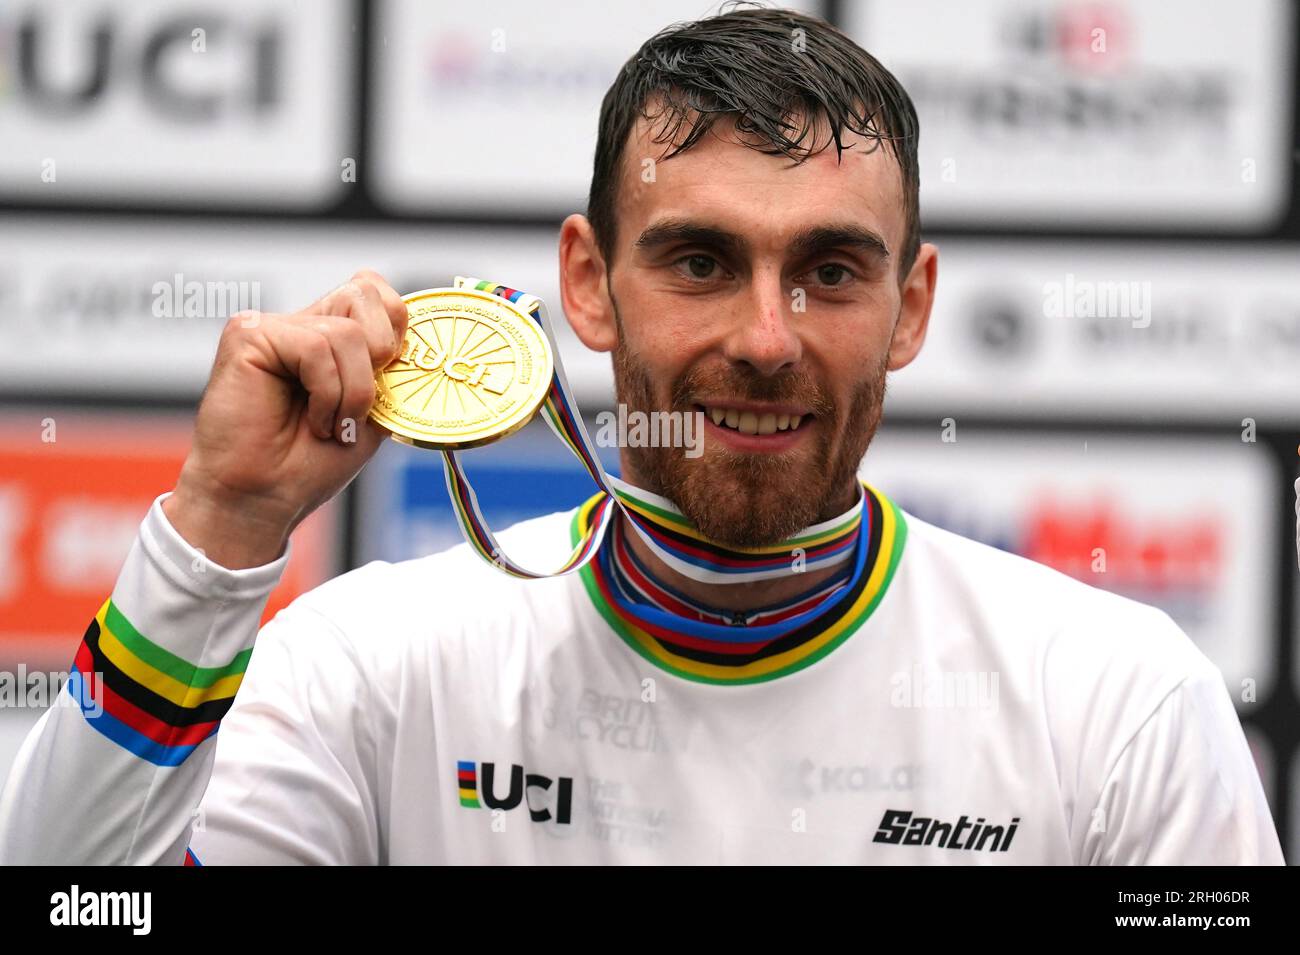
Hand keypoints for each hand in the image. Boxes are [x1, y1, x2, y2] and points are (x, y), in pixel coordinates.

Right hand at [163, 270, 407, 567]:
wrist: (265, 499)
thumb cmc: (309, 463)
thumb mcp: (371, 412)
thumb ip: (387, 370)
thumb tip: (416, 340)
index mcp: (329, 336)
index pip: (375, 291)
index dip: (395, 331)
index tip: (384, 382)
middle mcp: (300, 323)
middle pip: (366, 293)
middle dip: (379, 357)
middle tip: (358, 405)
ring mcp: (273, 325)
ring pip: (348, 332)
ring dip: (352, 394)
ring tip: (329, 426)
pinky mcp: (249, 334)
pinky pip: (317, 348)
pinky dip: (327, 394)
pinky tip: (311, 422)